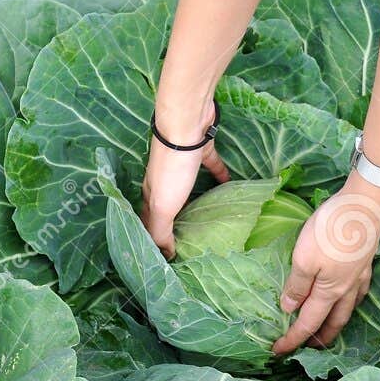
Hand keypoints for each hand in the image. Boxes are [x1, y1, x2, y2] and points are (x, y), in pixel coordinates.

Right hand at [140, 100, 229, 258]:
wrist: (187, 122)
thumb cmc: (173, 167)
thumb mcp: (162, 205)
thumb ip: (161, 231)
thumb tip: (165, 257)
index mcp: (151, 194)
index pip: (149, 223)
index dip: (154, 240)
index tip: (166, 259)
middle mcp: (164, 180)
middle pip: (169, 205)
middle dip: (176, 223)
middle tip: (191, 241)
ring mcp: (183, 164)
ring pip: (189, 187)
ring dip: (197, 201)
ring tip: (210, 218)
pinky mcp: (202, 149)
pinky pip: (212, 168)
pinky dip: (220, 177)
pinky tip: (230, 185)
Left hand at [271, 174, 379, 355]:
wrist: (364, 206)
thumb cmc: (330, 231)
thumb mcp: (304, 257)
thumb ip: (297, 285)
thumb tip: (289, 308)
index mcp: (329, 292)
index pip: (308, 323)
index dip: (292, 340)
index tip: (277, 352)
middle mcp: (346, 289)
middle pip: (333, 322)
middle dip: (320, 338)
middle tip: (309, 349)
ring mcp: (359, 276)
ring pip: (349, 309)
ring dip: (338, 323)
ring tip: (330, 327)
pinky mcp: (365, 261)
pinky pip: (359, 291)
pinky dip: (352, 301)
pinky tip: (350, 295)